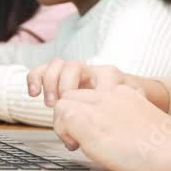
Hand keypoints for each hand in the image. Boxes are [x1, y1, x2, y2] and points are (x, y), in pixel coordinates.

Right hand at [27, 59, 141, 106]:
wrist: (125, 102)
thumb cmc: (128, 101)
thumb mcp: (133, 98)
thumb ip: (134, 95)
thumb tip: (137, 94)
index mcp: (102, 73)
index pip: (85, 67)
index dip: (71, 85)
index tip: (68, 102)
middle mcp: (86, 71)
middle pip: (67, 65)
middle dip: (59, 85)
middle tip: (58, 105)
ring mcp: (72, 76)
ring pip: (53, 66)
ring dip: (47, 83)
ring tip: (50, 103)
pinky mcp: (59, 83)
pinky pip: (42, 73)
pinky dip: (35, 80)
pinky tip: (33, 94)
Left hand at [53, 86, 170, 170]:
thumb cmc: (166, 145)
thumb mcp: (145, 120)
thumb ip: (129, 118)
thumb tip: (121, 133)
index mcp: (126, 92)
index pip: (91, 91)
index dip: (84, 110)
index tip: (90, 129)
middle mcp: (110, 94)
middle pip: (73, 94)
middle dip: (69, 114)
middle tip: (77, 137)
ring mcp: (100, 106)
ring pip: (63, 102)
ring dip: (64, 123)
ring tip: (75, 141)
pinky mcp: (89, 122)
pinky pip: (62, 117)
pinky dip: (63, 131)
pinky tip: (76, 145)